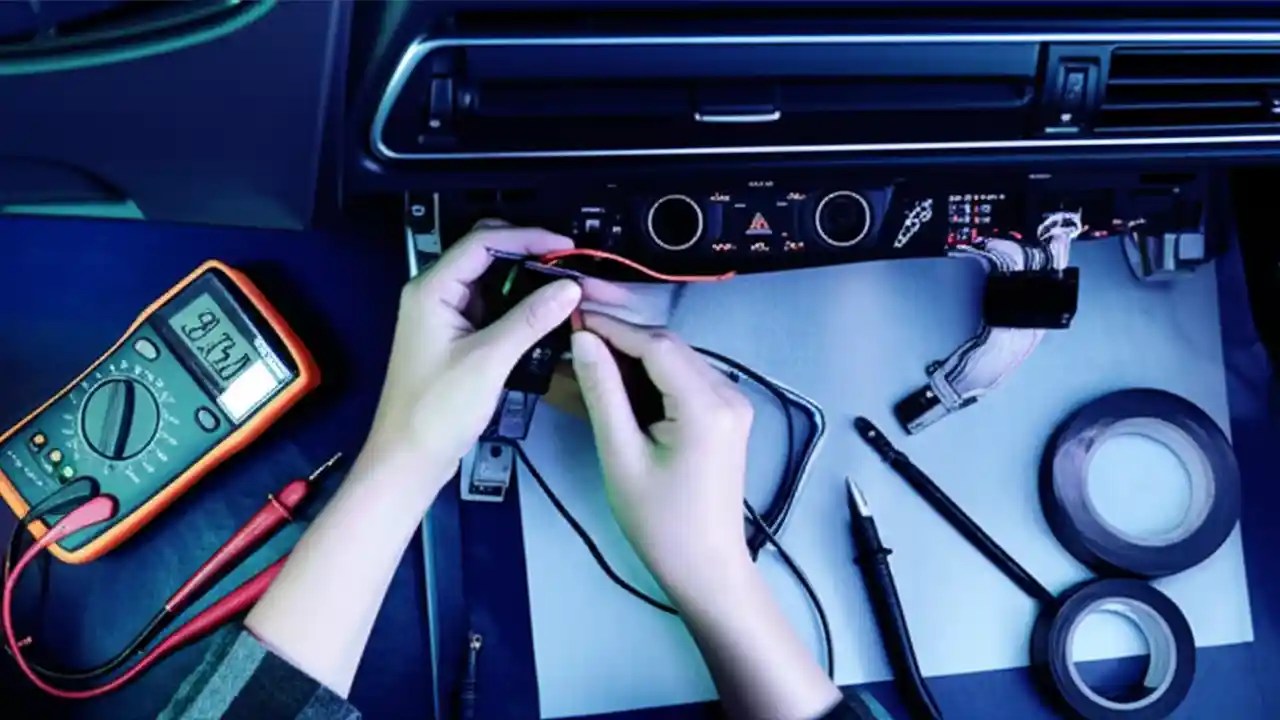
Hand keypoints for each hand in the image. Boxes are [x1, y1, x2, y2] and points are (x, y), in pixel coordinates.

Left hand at [358, 223, 583, 494]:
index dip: (526, 237)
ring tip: (563, 285)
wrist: (408, 459)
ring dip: (524, 279)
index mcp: (431, 289)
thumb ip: (530, 319)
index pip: (482, 242)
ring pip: (489, 280)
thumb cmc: (436, 411)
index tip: (565, 246)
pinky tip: (543, 312)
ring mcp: (443, 316)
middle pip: (484, 254)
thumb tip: (569, 287)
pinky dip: (516, 304)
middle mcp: (434, 294)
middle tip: (567, 263)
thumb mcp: (488, 360)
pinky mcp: (454, 337)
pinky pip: (489, 306)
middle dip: (526, 253)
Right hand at [570, 314, 754, 601]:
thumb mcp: (621, 456)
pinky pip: (688, 377)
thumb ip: (603, 393)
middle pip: (670, 346)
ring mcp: (734, 403)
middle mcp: (729, 394)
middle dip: (624, 333)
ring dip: (638, 350)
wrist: (706, 567)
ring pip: (679, 358)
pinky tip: (622, 374)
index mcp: (706, 406)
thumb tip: (583, 338)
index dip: (613, 326)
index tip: (572, 315)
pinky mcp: (729, 414)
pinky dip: (655, 370)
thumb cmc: (659, 522)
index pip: (656, 345)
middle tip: (576, 326)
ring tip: (591, 347)